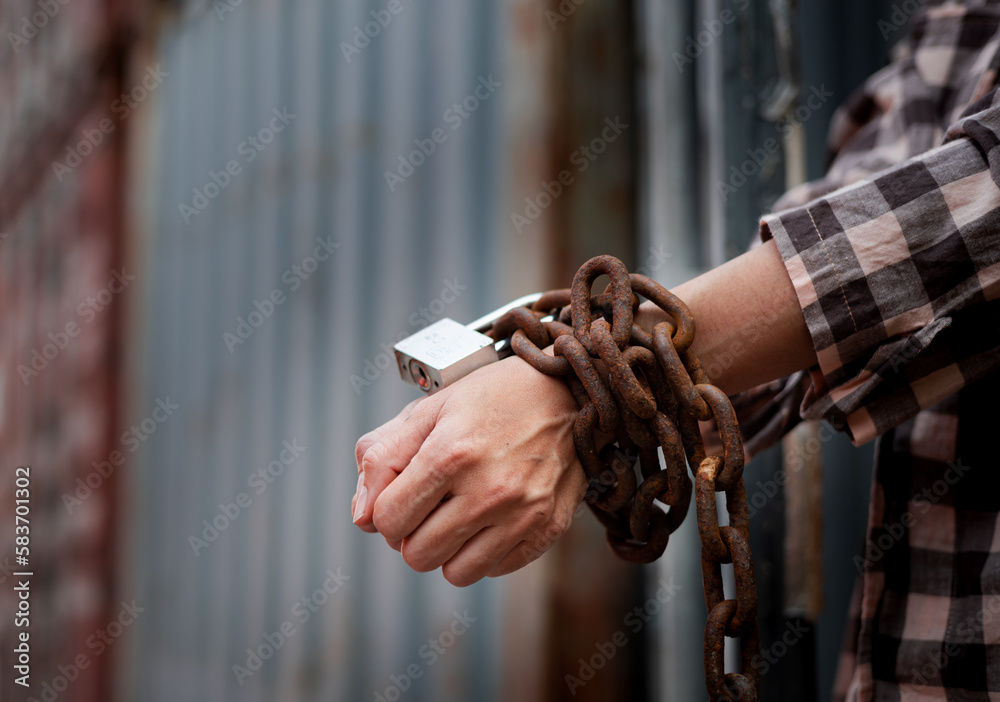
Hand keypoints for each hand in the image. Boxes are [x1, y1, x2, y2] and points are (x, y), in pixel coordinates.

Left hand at [352, 356, 587, 586]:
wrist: (569, 391)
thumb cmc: (491, 398)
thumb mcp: (429, 410)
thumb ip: (382, 458)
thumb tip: (362, 519)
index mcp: (450, 454)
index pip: (388, 520)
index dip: (386, 512)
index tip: (403, 494)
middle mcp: (487, 489)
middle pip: (417, 555)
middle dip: (414, 534)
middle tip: (432, 505)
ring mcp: (522, 513)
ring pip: (456, 573)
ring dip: (449, 549)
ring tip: (461, 514)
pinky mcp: (547, 527)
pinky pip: (496, 569)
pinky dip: (486, 551)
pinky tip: (493, 516)